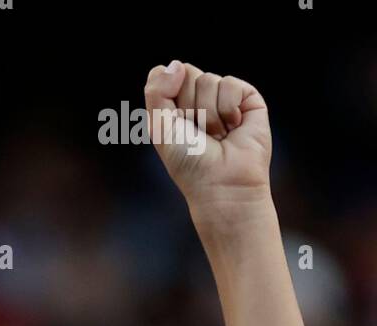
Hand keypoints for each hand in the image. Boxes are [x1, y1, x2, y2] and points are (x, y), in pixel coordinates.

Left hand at [144, 61, 270, 210]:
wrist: (222, 183)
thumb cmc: (189, 163)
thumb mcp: (160, 128)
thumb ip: (156, 92)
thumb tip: (176, 64)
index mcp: (176, 106)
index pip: (168, 76)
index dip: (169, 98)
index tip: (176, 125)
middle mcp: (200, 99)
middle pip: (188, 73)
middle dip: (189, 106)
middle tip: (198, 133)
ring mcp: (224, 98)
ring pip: (208, 79)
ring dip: (208, 114)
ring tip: (217, 136)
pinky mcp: (247, 98)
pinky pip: (229, 83)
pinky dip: (227, 109)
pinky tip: (233, 128)